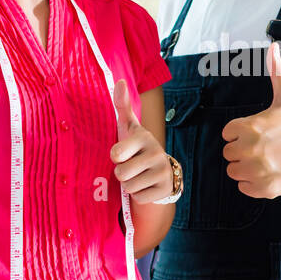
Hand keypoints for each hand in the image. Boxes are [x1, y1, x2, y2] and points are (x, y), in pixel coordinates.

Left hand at [109, 78, 173, 202]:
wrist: (160, 170)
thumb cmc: (136, 147)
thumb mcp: (128, 128)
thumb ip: (122, 105)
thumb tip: (120, 81)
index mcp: (144, 137)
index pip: (116, 154)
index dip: (115, 156)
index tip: (123, 152)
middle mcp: (156, 153)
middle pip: (121, 174)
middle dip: (122, 173)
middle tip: (131, 166)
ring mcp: (162, 172)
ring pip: (129, 187)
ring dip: (130, 184)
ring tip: (138, 175)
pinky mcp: (165, 189)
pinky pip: (139, 198)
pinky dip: (139, 195)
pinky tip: (146, 185)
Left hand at [221, 41, 280, 197]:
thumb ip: (275, 71)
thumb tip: (273, 46)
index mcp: (248, 127)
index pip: (227, 134)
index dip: (241, 133)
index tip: (257, 134)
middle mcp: (248, 149)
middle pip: (229, 153)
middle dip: (242, 151)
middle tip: (263, 148)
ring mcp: (255, 171)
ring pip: (234, 171)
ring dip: (246, 168)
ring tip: (266, 161)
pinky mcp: (263, 188)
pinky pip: (244, 187)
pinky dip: (253, 183)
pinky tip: (269, 173)